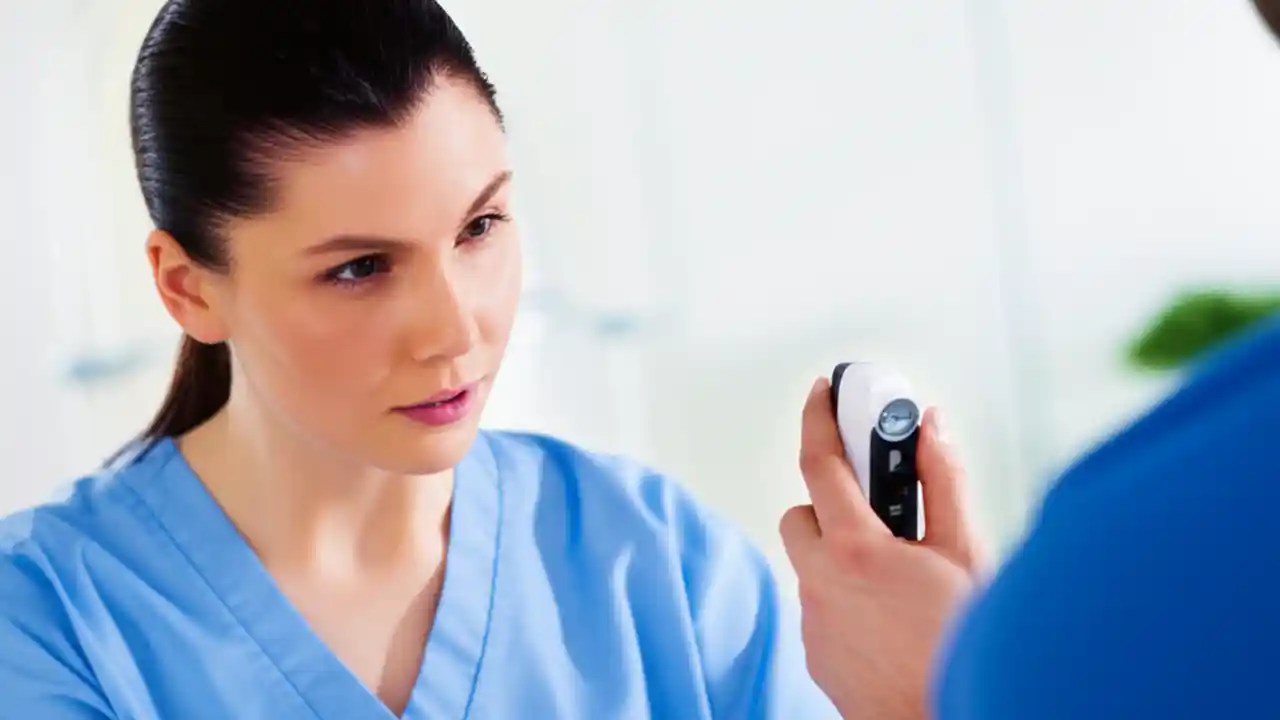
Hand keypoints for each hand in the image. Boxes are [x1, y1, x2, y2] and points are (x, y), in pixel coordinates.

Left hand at [780, 378, 987, 719]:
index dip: (819, 418)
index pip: (820, 462)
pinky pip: (821, 609)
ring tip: (898, 574)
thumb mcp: (966, 554)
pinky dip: (846, 600)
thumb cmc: (962, 648)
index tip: (823, 392)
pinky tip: (891, 615)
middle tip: (881, 513)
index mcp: (854, 550)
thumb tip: (929, 428)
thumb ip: (943, 482)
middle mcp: (821, 585)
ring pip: (812, 568)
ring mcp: (813, 624)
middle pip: (802, 518)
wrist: (939, 719)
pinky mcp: (816, 657)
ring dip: (842, 557)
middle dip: (833, 505)